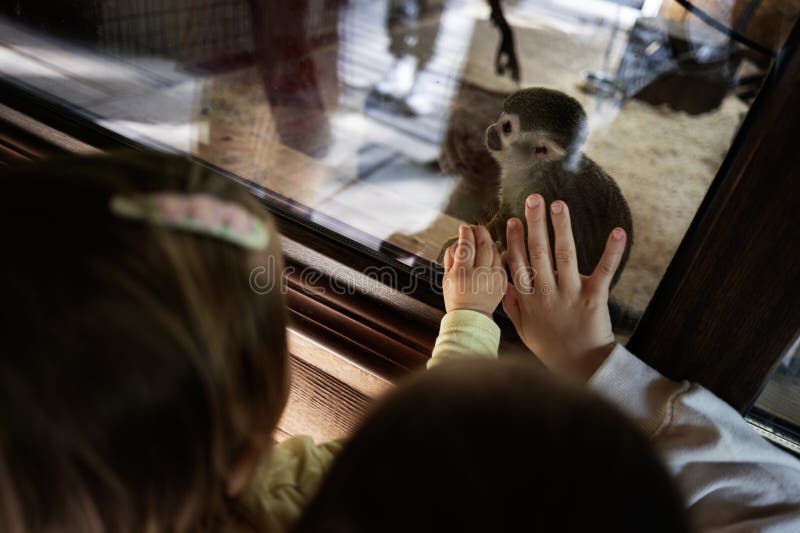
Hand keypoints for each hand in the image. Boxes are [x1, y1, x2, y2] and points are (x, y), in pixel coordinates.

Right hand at [443, 224, 506, 316]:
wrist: (471, 318)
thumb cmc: (456, 299)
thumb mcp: (446, 279)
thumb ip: (450, 259)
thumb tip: (456, 244)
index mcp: (462, 274)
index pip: (466, 245)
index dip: (465, 232)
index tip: (464, 228)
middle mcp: (480, 275)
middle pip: (483, 243)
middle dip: (479, 231)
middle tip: (474, 228)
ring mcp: (494, 278)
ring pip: (494, 250)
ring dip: (488, 241)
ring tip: (481, 239)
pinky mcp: (503, 282)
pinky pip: (501, 261)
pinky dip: (495, 253)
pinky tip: (489, 252)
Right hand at [502, 195, 626, 381]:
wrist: (581, 367)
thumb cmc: (551, 348)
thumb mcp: (524, 330)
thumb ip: (512, 305)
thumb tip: (503, 284)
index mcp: (529, 299)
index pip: (519, 263)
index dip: (516, 240)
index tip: (515, 220)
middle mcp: (546, 292)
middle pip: (538, 252)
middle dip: (535, 223)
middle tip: (534, 199)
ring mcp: (570, 294)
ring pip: (564, 255)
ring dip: (561, 228)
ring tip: (558, 205)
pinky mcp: (594, 298)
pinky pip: (603, 271)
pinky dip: (611, 252)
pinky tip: (617, 232)